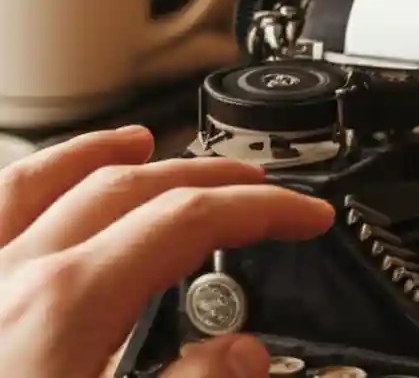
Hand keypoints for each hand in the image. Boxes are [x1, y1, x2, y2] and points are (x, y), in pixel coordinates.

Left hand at [0, 125, 334, 377]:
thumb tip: (242, 355)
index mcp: (64, 305)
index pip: (187, 221)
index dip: (260, 210)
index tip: (304, 218)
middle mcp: (10, 276)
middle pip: (127, 189)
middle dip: (206, 177)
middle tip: (257, 189)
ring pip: (39, 181)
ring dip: (107, 159)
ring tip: (146, 148)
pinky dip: (23, 187)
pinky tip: (33, 193)